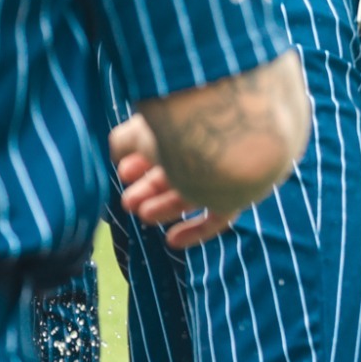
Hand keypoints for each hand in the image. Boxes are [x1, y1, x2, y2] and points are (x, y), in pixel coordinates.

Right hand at [110, 113, 239, 248]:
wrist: (230, 133)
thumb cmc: (183, 128)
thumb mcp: (144, 131)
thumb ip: (126, 141)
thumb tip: (118, 151)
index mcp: (189, 121)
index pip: (165, 142)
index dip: (140, 160)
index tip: (123, 171)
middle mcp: (211, 143)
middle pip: (180, 170)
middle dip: (150, 187)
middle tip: (128, 202)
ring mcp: (229, 168)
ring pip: (196, 192)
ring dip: (167, 207)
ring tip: (142, 214)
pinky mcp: (242, 193)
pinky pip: (220, 216)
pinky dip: (197, 230)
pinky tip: (172, 240)